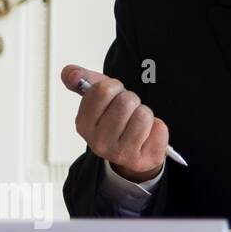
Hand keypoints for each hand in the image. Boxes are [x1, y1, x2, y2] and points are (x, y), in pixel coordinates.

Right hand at [60, 64, 167, 182]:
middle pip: (126, 100)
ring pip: (144, 115)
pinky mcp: (143, 159)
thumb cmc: (116, 121)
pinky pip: (159, 128)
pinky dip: (157, 127)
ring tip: (137, 124)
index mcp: (83, 124)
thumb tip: (71, 72)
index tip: (113, 96)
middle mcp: (98, 142)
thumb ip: (83, 81)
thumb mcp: (98, 99)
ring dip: (145, 114)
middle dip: (132, 100)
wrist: (132, 155)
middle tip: (128, 111)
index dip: (115, 87)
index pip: (103, 89)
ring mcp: (120, 153)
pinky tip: (148, 136)